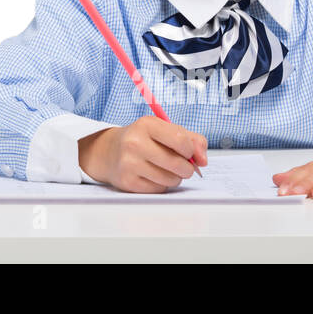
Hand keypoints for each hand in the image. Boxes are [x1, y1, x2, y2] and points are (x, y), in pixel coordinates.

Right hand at [78, 116, 207, 191]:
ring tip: (165, 169)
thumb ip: (192, 140)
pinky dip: (162, 185)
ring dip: (175, 178)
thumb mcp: (164, 130)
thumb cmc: (144, 140)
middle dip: (187, 168)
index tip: (189, 152)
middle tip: (182, 165)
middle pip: (178, 164)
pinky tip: (152, 176)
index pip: (181, 140)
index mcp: (146, 124)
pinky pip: (159, 189)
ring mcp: (129, 163)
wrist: (109, 152)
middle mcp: (135, 142)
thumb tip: (203, 160)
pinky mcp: (127, 182)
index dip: (191, 150)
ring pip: (171, 179)